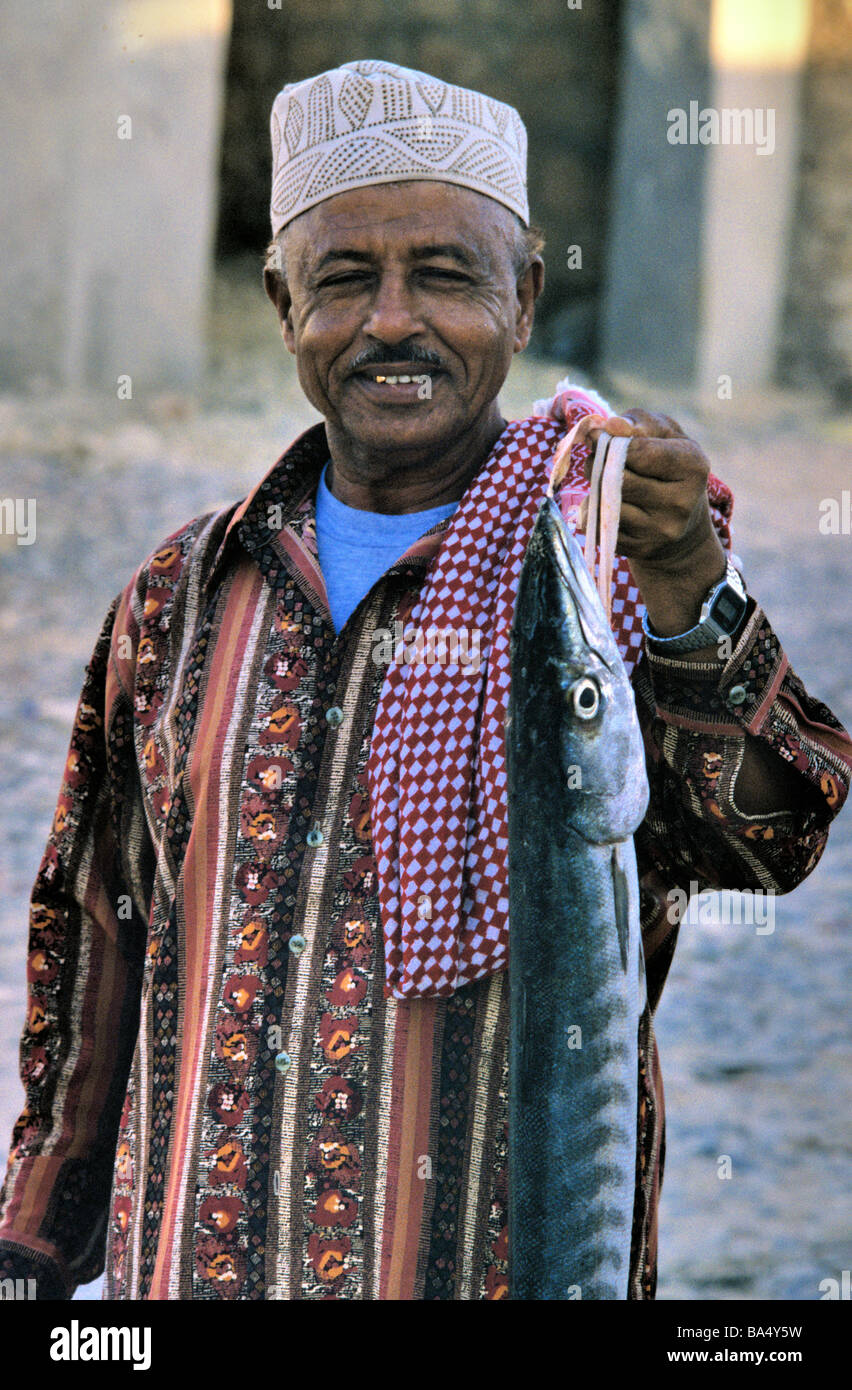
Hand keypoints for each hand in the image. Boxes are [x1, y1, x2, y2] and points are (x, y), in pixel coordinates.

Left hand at [577, 408, 726, 639]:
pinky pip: (596, 525)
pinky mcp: (639, 549)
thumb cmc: (669, 468)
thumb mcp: (666, 437)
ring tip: (603, 480)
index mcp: (693, 466)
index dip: (613, 441)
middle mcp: (680, 502)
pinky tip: (606, 505)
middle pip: (619, 479)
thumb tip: (610, 425)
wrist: (683, 529)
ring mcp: (660, 530)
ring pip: (605, 503)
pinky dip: (592, 511)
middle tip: (598, 458)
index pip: (640, 451)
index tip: (600, 435)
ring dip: (594, 487)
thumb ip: (639, 424)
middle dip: (599, 463)